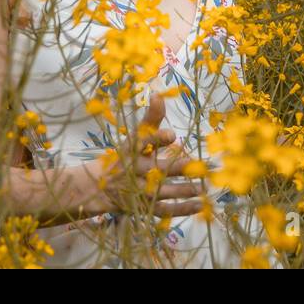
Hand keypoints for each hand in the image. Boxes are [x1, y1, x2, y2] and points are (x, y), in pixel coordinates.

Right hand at [84, 92, 207, 218]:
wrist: (99, 186)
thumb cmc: (124, 155)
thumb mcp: (135, 136)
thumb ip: (150, 118)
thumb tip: (158, 93)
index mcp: (131, 149)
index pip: (142, 141)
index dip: (156, 138)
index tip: (172, 135)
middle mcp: (134, 169)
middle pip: (157, 168)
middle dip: (178, 167)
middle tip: (199, 165)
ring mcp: (138, 190)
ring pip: (163, 191)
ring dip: (185, 189)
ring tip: (204, 187)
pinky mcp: (143, 206)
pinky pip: (164, 209)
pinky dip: (182, 208)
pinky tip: (199, 205)